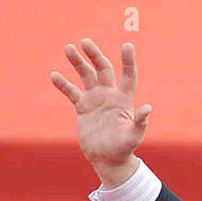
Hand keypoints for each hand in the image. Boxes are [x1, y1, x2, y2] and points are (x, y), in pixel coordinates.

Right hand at [50, 39, 150, 187]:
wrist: (107, 159)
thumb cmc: (124, 148)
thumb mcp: (134, 136)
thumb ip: (140, 122)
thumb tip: (147, 108)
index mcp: (124, 99)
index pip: (128, 76)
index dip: (128, 61)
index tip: (127, 45)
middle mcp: (110, 94)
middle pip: (103, 69)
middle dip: (95, 55)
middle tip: (85, 42)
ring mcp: (96, 99)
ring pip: (86, 76)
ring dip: (78, 62)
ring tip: (68, 48)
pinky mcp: (83, 107)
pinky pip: (72, 92)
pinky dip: (63, 84)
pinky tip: (54, 75)